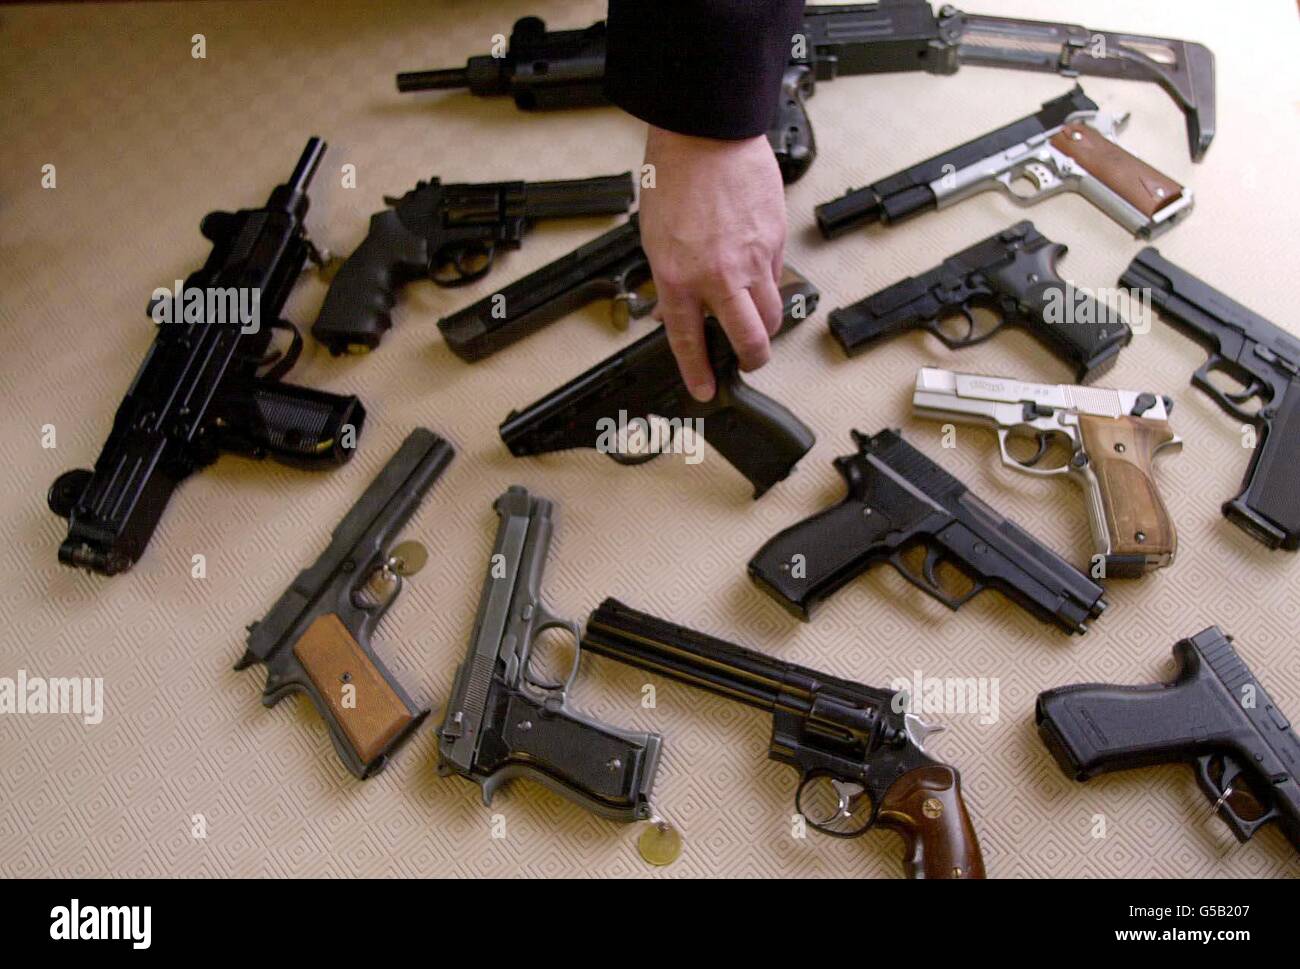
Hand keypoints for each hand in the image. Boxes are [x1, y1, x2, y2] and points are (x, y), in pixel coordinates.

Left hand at [638, 126, 787, 400]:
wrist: (706, 135)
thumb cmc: (675, 178)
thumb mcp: (653, 239)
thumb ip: (667, 281)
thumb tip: (672, 310)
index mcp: (680, 277)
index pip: (690, 340)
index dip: (698, 371)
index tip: (703, 389)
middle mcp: (720, 276)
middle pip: (751, 340)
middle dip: (752, 360)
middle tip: (747, 361)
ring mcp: (754, 260)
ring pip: (773, 314)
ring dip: (766, 326)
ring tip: (755, 322)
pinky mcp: (776, 240)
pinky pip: (777, 276)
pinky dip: (768, 284)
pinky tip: (756, 275)